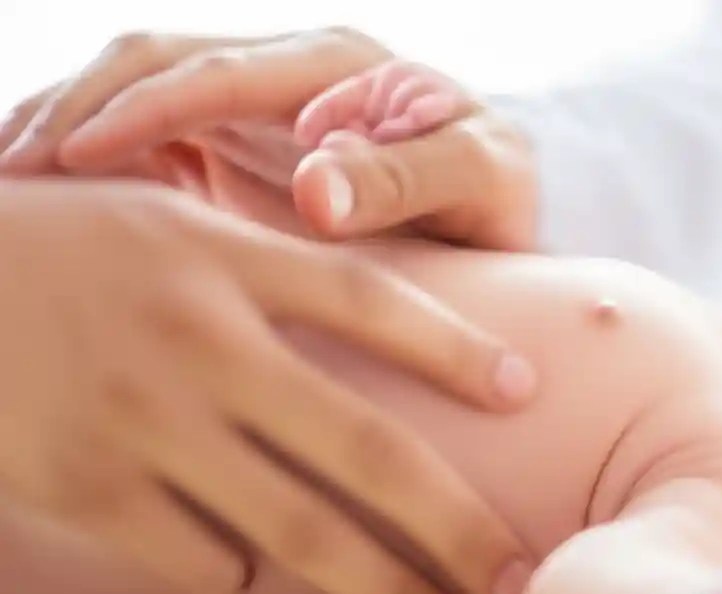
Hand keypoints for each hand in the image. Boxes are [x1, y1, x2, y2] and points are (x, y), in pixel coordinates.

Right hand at [0, 30, 537, 250]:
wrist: (493, 219)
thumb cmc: (492, 198)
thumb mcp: (476, 183)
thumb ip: (403, 178)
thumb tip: (316, 193)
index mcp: (336, 64)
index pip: (216, 72)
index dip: (142, 111)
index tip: (75, 154)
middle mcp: (284, 72)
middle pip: (151, 66)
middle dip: (73, 110)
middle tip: (10, 174)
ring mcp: (251, 106)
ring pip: (131, 97)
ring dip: (64, 134)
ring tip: (9, 193)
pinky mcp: (229, 145)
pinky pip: (140, 143)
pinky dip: (88, 169)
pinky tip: (48, 211)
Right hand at [0, 180, 536, 593]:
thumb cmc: (58, 248)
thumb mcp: (167, 224)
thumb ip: (268, 273)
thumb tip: (381, 344)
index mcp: (222, 259)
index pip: (369, 299)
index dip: (456, 348)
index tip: (527, 392)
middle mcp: (199, 340)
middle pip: (363, 445)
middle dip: (456, 523)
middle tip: (520, 578)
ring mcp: (143, 420)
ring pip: (296, 526)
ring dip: (383, 586)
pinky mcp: (84, 485)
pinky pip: (197, 555)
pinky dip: (240, 572)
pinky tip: (255, 573)